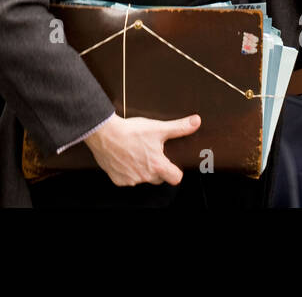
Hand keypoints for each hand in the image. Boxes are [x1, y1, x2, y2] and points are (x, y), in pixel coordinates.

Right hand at [83, 113, 201, 186]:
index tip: (170, 163)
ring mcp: (131, 179)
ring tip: (135, 153)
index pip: (175, 178)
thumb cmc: (130, 131)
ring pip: (142, 178)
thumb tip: (196, 122)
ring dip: (141, 169)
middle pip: (158, 178)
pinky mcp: (118, 180)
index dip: (175, 171)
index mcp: (157, 165)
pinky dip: (126, 171)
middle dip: (156, 168)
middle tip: (150, 153)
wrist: (105, 133)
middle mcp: (145, 176)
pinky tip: (124, 158)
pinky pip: (127, 179)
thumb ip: (179, 127)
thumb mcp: (158, 128)